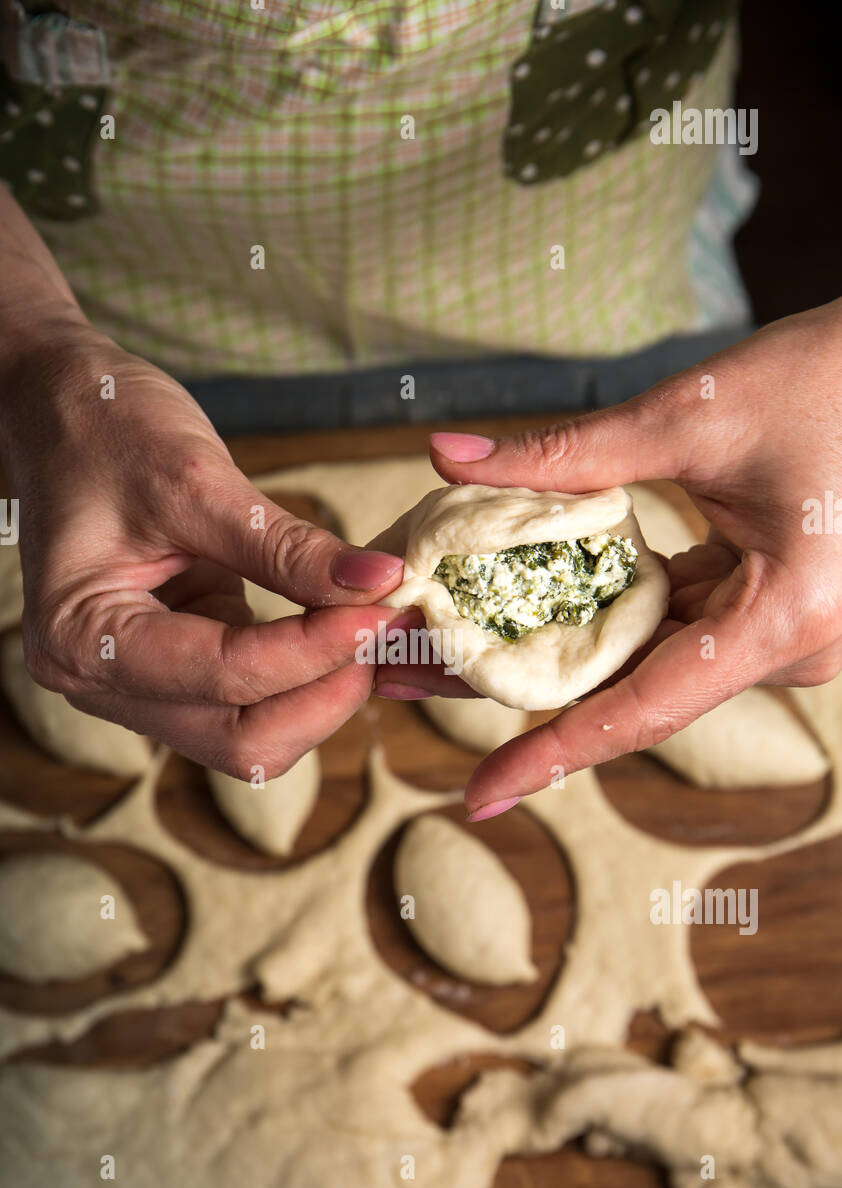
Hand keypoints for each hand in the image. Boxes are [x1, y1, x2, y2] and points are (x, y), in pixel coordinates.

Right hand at [0, 326, 405, 775]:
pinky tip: (346, 628)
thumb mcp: (197, 480)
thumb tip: (378, 581)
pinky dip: (306, 675)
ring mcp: (138, 685)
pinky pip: (252, 701)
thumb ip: (286, 546)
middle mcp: (100, 682)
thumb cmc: (105, 429)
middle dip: (325, 692)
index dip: (314, 650)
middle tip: (391, 630)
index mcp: (82, 639)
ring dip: (322, 693)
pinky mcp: (177, 668)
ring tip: (377, 628)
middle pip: (241, 739)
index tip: (382, 609)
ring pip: (253, 737)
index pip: (223, 676)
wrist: (64, 409)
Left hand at [423, 299, 841, 817]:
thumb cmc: (833, 377)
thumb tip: (448, 458)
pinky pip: (674, 623)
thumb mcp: (695, 415)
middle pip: (628, 684)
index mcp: (783, 620)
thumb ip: (570, 450)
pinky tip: (523, 601)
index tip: (481, 796)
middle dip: (514, 683)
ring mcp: (780, 630)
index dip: (554, 753)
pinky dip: (603, 612)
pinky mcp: (769, 603)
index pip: (645, 708)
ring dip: (548, 644)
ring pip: (643, 656)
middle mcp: (786, 647)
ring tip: (436, 636)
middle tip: (402, 675)